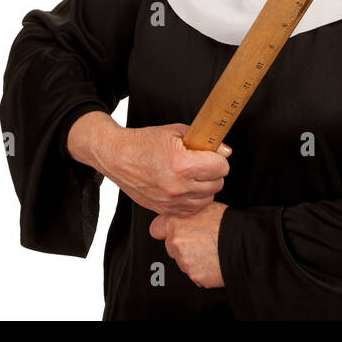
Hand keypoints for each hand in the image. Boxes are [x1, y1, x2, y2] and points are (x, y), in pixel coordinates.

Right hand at [71, 114, 231, 215]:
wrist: (116, 157)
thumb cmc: (144, 142)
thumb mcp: (176, 132)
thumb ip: (204, 140)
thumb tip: (225, 151)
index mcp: (182, 164)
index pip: (221, 167)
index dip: (219, 158)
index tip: (212, 155)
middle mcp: (178, 186)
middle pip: (217, 184)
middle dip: (214, 172)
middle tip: (203, 164)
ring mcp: (170, 201)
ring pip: (207, 199)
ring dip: (205, 187)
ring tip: (194, 175)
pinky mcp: (163, 210)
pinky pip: (192, 210)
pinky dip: (193, 200)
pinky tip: (186, 187)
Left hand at [150, 202, 226, 287]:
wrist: (243, 245)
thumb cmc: (227, 224)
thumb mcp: (205, 207)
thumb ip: (187, 213)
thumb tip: (182, 214)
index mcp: (175, 224)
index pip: (156, 228)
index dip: (164, 229)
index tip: (169, 231)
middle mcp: (176, 243)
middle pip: (171, 245)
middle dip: (181, 244)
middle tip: (200, 240)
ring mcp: (184, 261)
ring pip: (182, 260)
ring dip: (191, 257)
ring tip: (210, 250)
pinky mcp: (194, 276)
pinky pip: (193, 273)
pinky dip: (201, 269)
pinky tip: (213, 260)